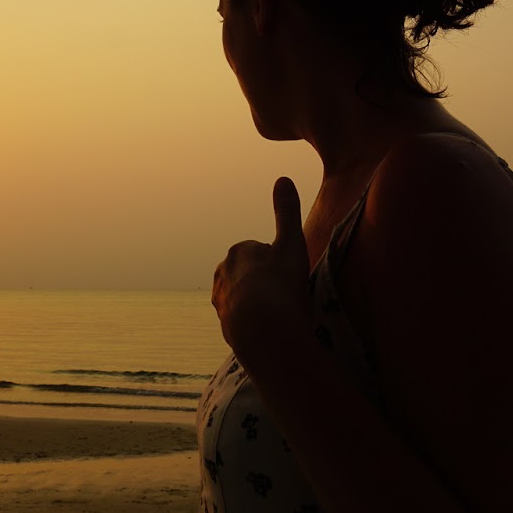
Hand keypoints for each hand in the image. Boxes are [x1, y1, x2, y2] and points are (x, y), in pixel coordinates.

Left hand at [211, 177, 313, 370]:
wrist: (264, 333)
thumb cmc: (280, 286)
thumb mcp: (291, 244)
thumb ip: (288, 212)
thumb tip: (283, 179)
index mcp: (237, 252)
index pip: (263, 252)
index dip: (281, 264)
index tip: (290, 276)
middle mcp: (222, 274)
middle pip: (253, 274)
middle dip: (268, 283)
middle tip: (287, 296)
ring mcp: (221, 301)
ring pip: (247, 297)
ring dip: (262, 304)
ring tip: (280, 315)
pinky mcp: (224, 326)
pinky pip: (245, 320)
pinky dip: (257, 323)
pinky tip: (271, 330)